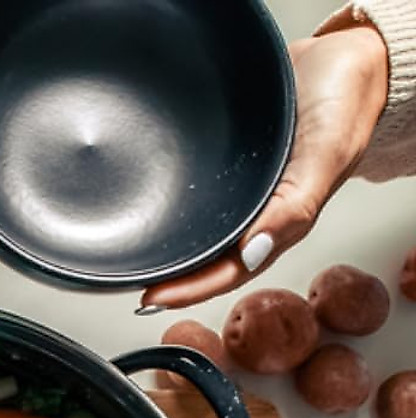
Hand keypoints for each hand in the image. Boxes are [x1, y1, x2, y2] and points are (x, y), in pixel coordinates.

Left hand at [140, 25, 388, 310]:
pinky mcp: (225, 161)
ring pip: (197, 230)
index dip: (190, 290)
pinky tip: (150, 210)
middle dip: (170, 277)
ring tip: (133, 258)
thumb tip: (253, 254)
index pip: (228, 271)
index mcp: (279, 222)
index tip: (153, 298)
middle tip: (133, 284)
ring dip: (167, 246)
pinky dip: (172, 205)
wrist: (347, 56)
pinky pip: (195, 193)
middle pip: (206, 259)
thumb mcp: (327, 156)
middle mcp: (255, 212)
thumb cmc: (346, 104)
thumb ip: (292, 209)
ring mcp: (239, 189)